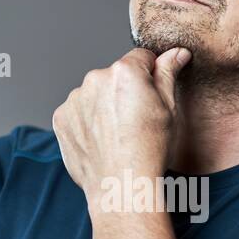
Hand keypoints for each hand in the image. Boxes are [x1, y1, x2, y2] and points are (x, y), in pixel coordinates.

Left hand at [51, 47, 191, 204]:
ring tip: (117, 134)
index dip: (151, 75)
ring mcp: (75, 99)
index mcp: (125, 72)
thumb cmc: (149, 149)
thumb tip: (177, 52)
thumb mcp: (169, 109)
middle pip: (114, 76)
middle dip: (124, 91)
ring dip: (103, 106)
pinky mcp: (61, 118)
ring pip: (94, 94)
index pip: (141, 57)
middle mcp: (95, 79)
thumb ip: (167, 73)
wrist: (121, 185)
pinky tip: (101, 141)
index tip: (152, 96)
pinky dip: (86, 122)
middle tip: (135, 121)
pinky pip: (77, 112)